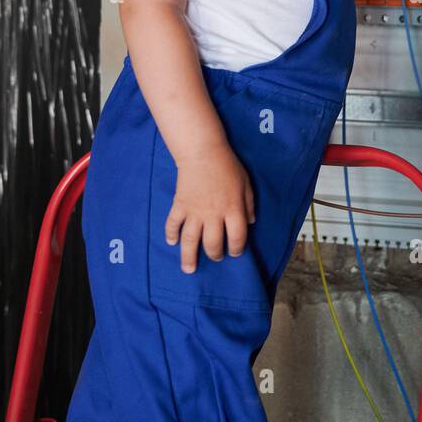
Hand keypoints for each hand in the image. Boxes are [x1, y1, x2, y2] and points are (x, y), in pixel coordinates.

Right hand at [166, 143, 256, 273]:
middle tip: (215, 257)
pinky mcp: (180, 205)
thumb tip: (250, 222)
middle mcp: (214, 215)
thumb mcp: (246, 183)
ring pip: (190, 240)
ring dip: (189, 257)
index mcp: (233, 209)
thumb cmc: (227, 166)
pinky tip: (171, 242)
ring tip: (188, 269)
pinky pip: (173, 223)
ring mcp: (195, 211)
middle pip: (213, 244)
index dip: (237, 249)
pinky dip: (170, 234)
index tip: (235, 252)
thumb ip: (249, 204)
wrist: (202, 151)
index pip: (237, 238)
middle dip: (215, 254)